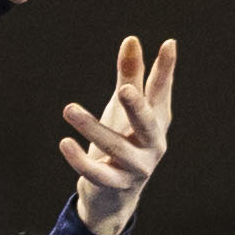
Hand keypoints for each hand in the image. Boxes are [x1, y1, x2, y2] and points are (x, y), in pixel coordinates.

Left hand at [62, 37, 175, 234]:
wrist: (113, 195)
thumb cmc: (122, 141)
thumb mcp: (123, 108)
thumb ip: (129, 76)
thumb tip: (132, 39)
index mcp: (156, 121)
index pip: (161, 92)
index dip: (166, 69)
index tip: (169, 43)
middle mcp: (152, 144)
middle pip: (148, 125)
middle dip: (137, 108)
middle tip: (124, 90)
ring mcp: (137, 167)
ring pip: (116, 147)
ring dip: (92, 128)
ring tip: (69, 109)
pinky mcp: (116, 185)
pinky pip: (97, 173)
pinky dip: (80, 160)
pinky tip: (64, 142)